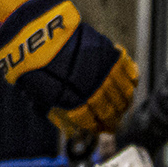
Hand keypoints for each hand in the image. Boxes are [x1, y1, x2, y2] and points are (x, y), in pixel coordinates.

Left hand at [0, 0, 138, 133]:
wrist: (40, 33)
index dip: (98, 129)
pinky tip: (129, 86)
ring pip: (125, 96)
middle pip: (111, 113)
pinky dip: (132, 81)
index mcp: (77, 104)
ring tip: (123, 107)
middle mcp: (95, 92)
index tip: (101, 131)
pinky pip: (130, 73)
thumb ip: (57, 114)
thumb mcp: (40, 94)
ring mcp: (106, 74)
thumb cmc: (35, 64)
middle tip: (114, 124)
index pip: (94, 123)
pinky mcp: (112, 57)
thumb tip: (72, 132)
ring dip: (124, 104)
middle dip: (113, 121)